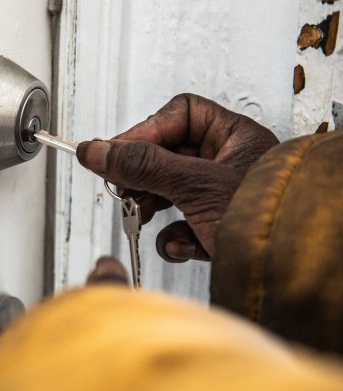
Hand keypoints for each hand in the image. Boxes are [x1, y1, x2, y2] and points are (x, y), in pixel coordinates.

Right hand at [76, 94, 278, 260]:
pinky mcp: (215, 228)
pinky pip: (181, 225)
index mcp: (234, 137)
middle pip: (167, 155)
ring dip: (153, 207)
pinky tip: (180, 244)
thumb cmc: (266, 221)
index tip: (116, 153)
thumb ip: (142, 165)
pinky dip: (174, 238)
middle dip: (143, 176)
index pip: (179, 115)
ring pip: (170, 192)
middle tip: (125, 188)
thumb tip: (97, 150)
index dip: (144, 132)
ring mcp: (221, 197)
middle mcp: (228, 163)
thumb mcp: (194, 185)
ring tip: (144, 215)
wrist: (292, 275)